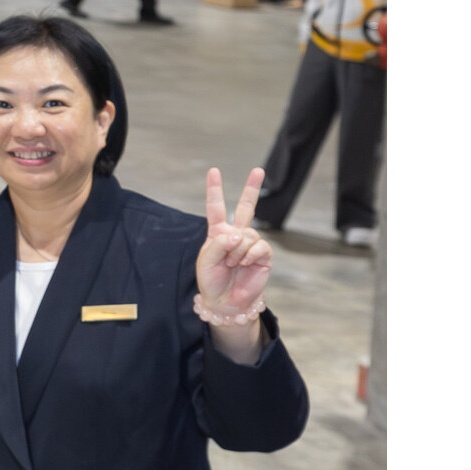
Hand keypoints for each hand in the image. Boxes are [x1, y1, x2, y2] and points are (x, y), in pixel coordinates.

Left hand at [196, 168, 272, 361]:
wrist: (226, 300)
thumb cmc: (211, 280)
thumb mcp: (206, 260)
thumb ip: (219, 243)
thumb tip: (239, 234)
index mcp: (218, 233)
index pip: (216, 208)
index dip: (214, 190)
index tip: (214, 171)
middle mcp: (235, 235)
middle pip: (246, 207)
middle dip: (252, 188)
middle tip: (258, 169)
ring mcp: (250, 244)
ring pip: (249, 234)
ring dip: (238, 250)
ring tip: (232, 264)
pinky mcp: (263, 255)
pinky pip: (259, 246)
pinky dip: (249, 254)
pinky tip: (244, 263)